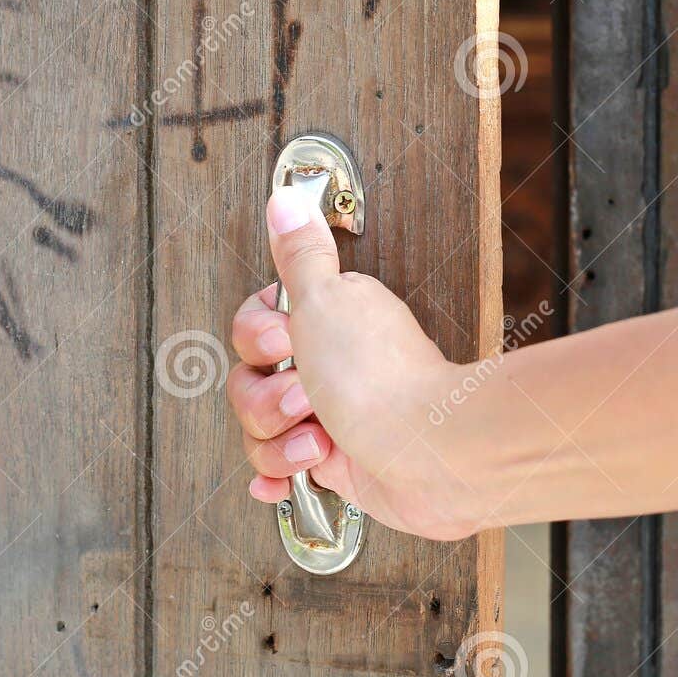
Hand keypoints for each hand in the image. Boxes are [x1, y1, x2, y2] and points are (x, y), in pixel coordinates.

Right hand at [225, 185, 487, 540]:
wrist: (428, 455)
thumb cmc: (381, 380)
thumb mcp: (325, 298)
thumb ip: (299, 252)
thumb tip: (287, 199)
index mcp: (327, 320)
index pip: (253, 327)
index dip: (256, 341)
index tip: (281, 344)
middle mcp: (327, 365)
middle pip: (249, 382)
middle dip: (265, 400)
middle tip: (305, 397)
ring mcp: (330, 415)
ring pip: (259, 429)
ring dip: (276, 441)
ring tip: (318, 440)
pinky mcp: (337, 462)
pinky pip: (281, 468)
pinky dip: (278, 474)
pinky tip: (284, 476)